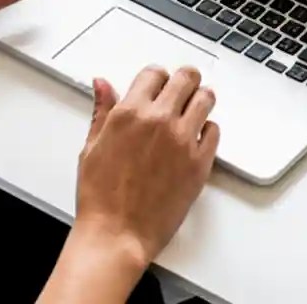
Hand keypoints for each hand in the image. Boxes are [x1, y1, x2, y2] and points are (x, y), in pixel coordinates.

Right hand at [75, 67, 220, 266]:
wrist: (117, 234)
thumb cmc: (101, 198)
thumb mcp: (91, 147)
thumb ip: (102, 111)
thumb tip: (102, 84)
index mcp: (130, 113)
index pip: (155, 73)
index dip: (157, 78)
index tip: (157, 85)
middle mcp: (159, 121)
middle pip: (186, 78)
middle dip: (184, 81)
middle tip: (182, 90)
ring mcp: (183, 140)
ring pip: (206, 98)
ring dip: (200, 100)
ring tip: (193, 109)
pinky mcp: (200, 162)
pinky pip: (215, 131)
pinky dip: (207, 130)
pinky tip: (196, 138)